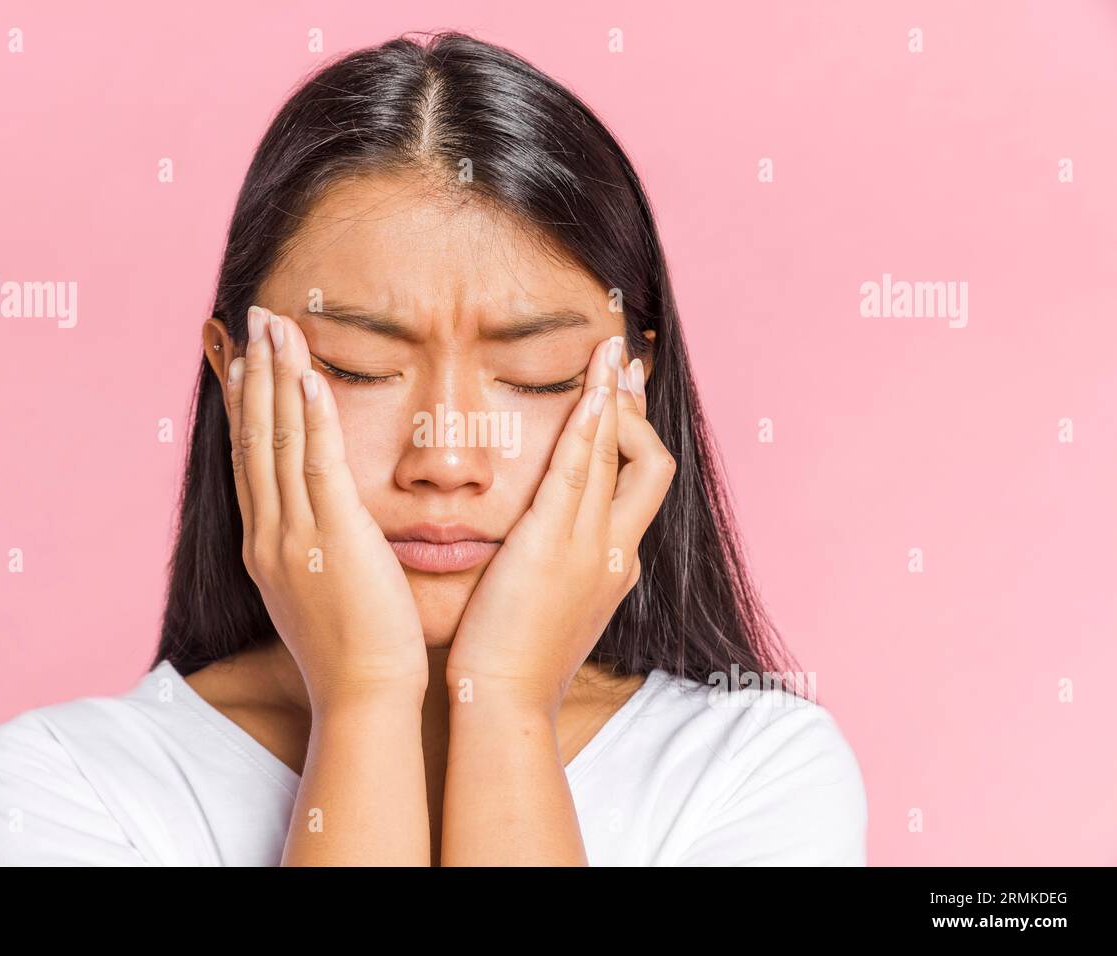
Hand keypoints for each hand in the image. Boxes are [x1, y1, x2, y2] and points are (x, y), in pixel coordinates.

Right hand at [223, 305, 427, 709]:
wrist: (362, 697)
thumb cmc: (350, 654)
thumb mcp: (315, 596)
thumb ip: (308, 554)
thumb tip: (317, 530)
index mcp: (265, 548)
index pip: (249, 462)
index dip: (245, 407)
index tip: (246, 363)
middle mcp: (269, 535)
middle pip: (254, 438)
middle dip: (255, 374)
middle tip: (255, 321)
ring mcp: (295, 535)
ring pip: (280, 440)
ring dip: (279, 377)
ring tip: (277, 325)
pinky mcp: (334, 538)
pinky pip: (318, 464)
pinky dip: (312, 416)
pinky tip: (311, 376)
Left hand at [444, 335, 674, 712]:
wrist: (506, 702)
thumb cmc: (516, 662)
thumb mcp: (553, 609)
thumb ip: (558, 573)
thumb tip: (545, 549)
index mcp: (615, 565)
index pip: (639, 486)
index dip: (637, 438)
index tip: (626, 400)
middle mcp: (616, 550)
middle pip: (650, 463)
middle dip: (639, 409)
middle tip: (625, 363)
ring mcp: (592, 546)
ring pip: (621, 456)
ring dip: (617, 398)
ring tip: (611, 351)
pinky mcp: (555, 543)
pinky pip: (581, 470)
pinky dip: (591, 425)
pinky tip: (590, 388)